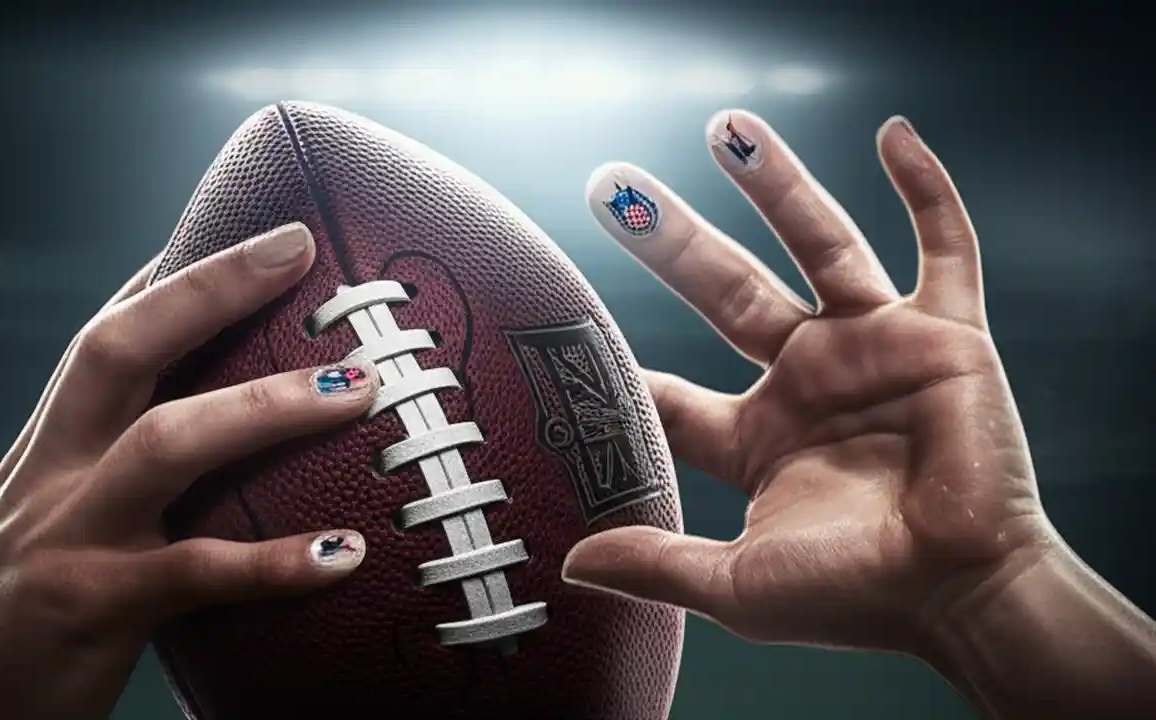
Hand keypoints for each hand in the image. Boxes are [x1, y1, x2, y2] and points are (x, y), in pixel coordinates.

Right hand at [0, 223, 378, 718]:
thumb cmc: (28, 606)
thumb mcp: (61, 514)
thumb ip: (121, 462)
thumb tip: (223, 423)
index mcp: (52, 445)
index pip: (107, 334)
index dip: (176, 276)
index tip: (253, 234)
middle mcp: (53, 472)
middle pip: (121, 350)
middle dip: (210, 291)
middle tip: (298, 251)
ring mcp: (69, 536)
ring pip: (167, 445)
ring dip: (265, 408)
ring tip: (356, 391)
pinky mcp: (91, 608)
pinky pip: (196, 574)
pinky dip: (274, 563)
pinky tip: (343, 554)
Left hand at [565, 112, 1049, 654]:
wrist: (962, 598)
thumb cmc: (859, 599)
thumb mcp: (736, 584)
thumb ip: (654, 565)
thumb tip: (573, 564)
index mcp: (759, 436)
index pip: (673, 388)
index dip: (621, 366)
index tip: (567, 331)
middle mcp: (811, 379)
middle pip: (726, 289)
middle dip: (671, 238)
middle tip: (613, 186)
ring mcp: (876, 348)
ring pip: (818, 244)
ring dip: (776, 185)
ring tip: (725, 127)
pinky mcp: (945, 336)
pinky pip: (942, 246)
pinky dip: (925, 189)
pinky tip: (894, 135)